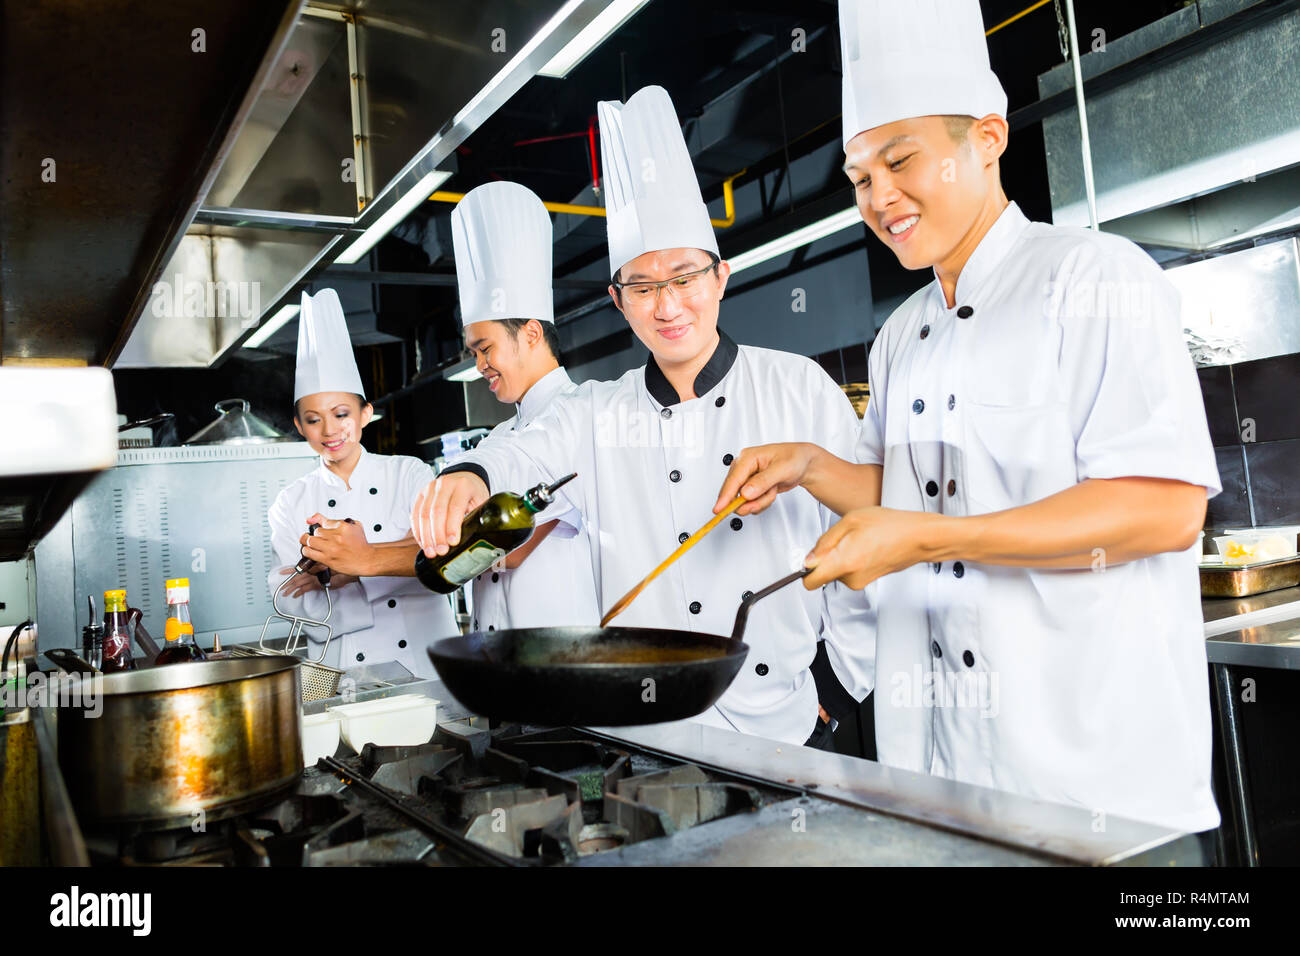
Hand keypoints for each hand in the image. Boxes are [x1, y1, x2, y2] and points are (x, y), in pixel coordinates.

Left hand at [278, 563, 357, 596]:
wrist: (346, 573)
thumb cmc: (339, 570)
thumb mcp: (328, 567)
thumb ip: (319, 569)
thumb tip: (313, 571)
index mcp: (313, 567)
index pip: (298, 568)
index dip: (289, 570)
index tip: (281, 572)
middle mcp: (312, 572)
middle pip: (296, 577)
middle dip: (287, 583)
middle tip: (281, 587)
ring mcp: (313, 578)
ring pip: (298, 583)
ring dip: (290, 588)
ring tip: (285, 593)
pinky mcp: (316, 585)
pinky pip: (305, 589)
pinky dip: (299, 592)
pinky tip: (295, 595)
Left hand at [299, 515, 375, 575]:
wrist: (367, 559)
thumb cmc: (361, 545)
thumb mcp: (353, 526)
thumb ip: (334, 520)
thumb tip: (313, 517)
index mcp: (343, 527)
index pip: (323, 521)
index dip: (321, 525)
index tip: (320, 529)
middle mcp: (336, 536)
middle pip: (316, 531)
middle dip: (316, 534)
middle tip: (317, 537)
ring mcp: (332, 548)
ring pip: (310, 540)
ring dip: (308, 542)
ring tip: (311, 543)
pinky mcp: (328, 559)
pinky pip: (309, 552)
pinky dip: (307, 551)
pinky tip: (311, 551)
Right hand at [411, 472, 489, 555]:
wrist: (464, 478)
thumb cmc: (474, 493)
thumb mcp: (481, 502)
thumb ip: (478, 517)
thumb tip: (474, 542)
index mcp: (463, 485)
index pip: (455, 507)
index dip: (452, 527)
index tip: (453, 542)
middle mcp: (445, 484)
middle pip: (437, 512)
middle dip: (438, 535)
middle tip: (441, 551)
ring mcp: (430, 488)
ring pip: (423, 514)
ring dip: (426, 536)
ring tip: (430, 551)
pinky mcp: (421, 494)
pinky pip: (415, 514)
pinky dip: (418, 531)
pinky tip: (423, 543)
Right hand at [715, 443, 818, 515]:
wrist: (804, 463)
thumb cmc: (795, 459)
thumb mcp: (782, 469)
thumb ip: (762, 481)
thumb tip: (746, 492)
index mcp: (747, 458)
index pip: (733, 480)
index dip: (725, 496)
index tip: (719, 509)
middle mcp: (744, 467)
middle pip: (735, 492)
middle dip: (752, 500)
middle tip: (766, 498)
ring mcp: (747, 478)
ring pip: (744, 501)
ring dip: (760, 501)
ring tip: (773, 490)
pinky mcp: (751, 487)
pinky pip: (750, 502)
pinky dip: (762, 502)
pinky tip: (771, 492)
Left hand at [803, 506, 937, 589]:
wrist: (918, 537)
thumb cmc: (891, 526)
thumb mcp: (850, 521)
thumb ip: (825, 542)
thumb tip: (809, 558)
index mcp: (844, 563)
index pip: (809, 582)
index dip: (805, 568)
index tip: (808, 558)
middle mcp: (851, 578)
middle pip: (823, 573)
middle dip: (826, 557)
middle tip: (842, 538)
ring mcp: (861, 581)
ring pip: (836, 571)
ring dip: (840, 556)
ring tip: (858, 539)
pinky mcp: (868, 580)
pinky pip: (849, 571)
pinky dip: (851, 559)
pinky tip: (864, 545)